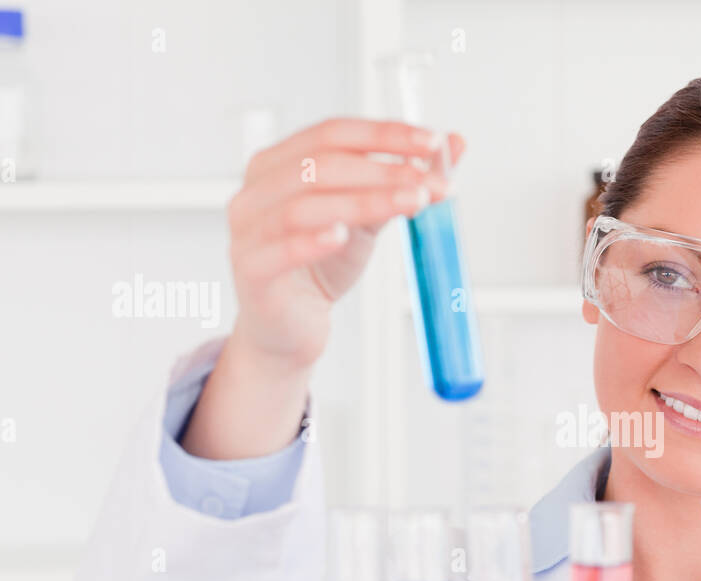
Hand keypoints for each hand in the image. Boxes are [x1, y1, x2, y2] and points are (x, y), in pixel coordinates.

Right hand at [227, 117, 465, 370]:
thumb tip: (452, 145)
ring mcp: (248, 230)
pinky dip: (313, 240)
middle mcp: (257, 190)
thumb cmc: (321, 267)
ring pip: (306, 204)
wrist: (291, 328)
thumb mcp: (368, 218)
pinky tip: (342, 235)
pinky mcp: (251, 271)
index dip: (385, 134)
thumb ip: (402, 181)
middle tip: (431, 183)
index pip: (334, 133)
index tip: (433, 143)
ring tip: (411, 204)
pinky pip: (280, 250)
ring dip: (365, 201)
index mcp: (279, 163)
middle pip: (321, 164)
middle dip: (385, 170)